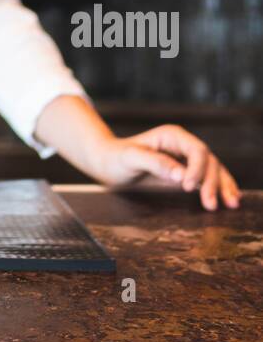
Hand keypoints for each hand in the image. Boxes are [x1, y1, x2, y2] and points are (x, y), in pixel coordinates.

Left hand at [95, 124, 240, 210]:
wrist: (109, 163)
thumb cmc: (117, 157)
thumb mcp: (131, 158)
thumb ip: (155, 163)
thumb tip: (181, 176)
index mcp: (172, 136)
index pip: (196, 150)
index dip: (198, 168)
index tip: (188, 187)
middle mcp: (183, 145)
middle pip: (208, 161)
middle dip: (212, 182)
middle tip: (210, 205)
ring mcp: (187, 158)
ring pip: (213, 169)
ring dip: (223, 186)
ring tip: (232, 204)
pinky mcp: (187, 172)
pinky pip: (208, 178)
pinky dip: (220, 187)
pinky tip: (229, 199)